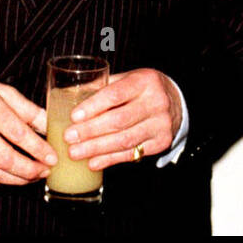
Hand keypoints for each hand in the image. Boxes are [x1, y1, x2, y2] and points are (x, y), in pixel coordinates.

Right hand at [0, 68, 56, 185]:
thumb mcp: (2, 89)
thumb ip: (27, 109)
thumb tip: (48, 125)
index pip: (18, 134)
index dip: (39, 149)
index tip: (52, 156)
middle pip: (6, 159)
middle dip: (30, 170)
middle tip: (46, 170)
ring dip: (17, 179)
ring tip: (33, 176)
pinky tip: (12, 177)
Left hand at [64, 69, 181, 170]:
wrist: (176, 102)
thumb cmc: (143, 89)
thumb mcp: (127, 79)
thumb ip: (101, 86)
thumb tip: (66, 94)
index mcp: (144, 81)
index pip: (115, 94)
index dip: (93, 106)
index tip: (74, 116)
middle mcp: (156, 102)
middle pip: (118, 120)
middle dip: (90, 131)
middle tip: (69, 137)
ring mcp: (160, 124)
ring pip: (124, 140)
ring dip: (97, 148)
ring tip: (75, 152)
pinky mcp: (161, 142)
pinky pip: (132, 154)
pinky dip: (110, 159)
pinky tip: (93, 162)